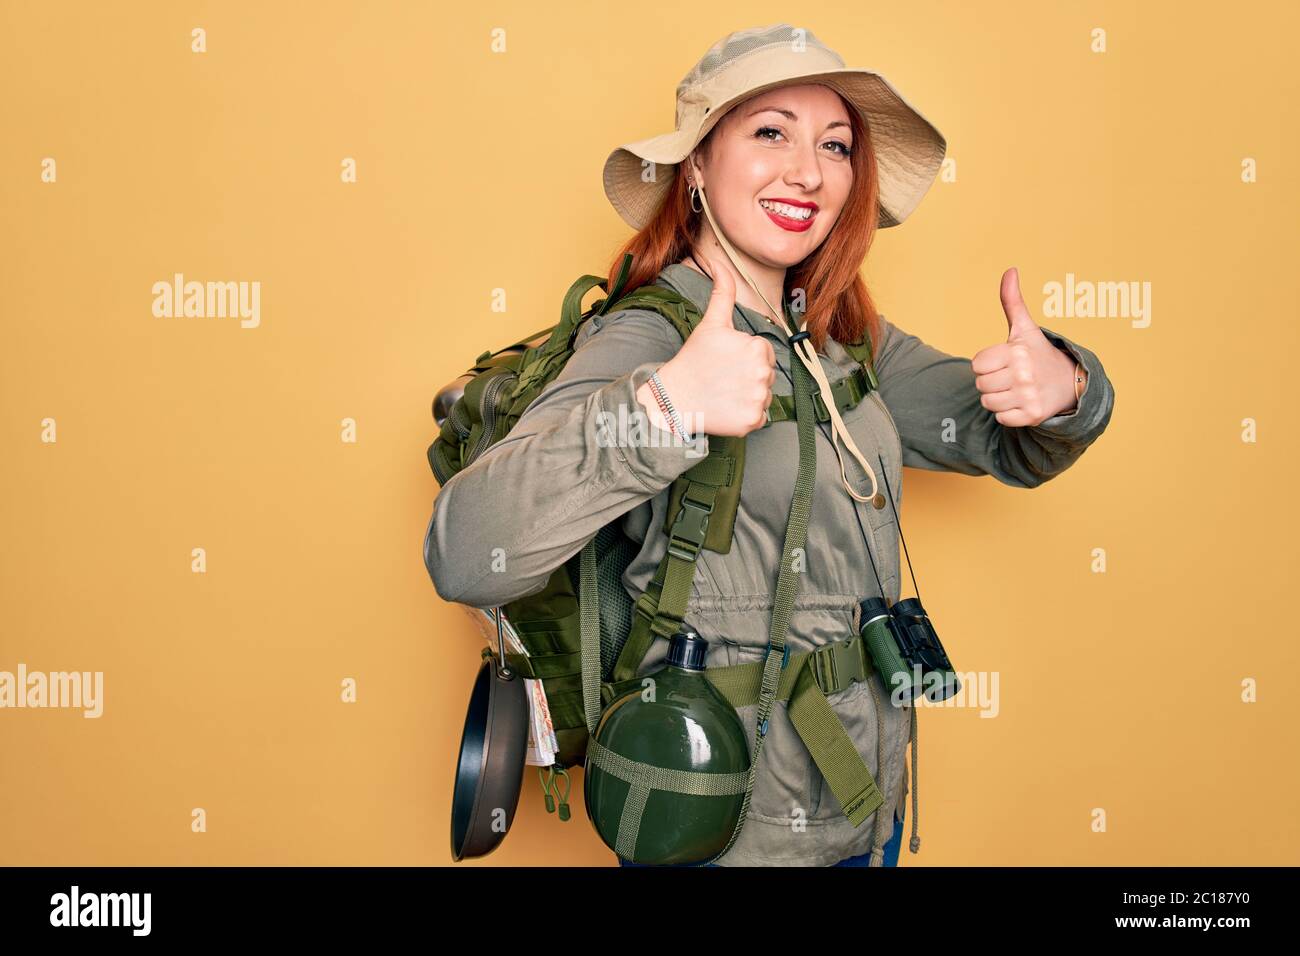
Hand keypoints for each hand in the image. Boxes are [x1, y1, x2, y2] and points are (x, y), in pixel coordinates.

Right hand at [648, 256, 776, 437]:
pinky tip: (726, 408)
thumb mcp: (712, 323)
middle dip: (747, 376)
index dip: (744, 357)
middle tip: (722, 378)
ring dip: (747, 395)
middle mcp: (763, 373)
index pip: (764, 353)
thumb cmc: (693, 359)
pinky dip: (745, 415)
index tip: (724, 362)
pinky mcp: (753, 421)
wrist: (674, 398)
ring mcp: (758, 398)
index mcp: (757, 347)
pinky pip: (759, 416)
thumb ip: (723, 291)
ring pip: (764, 395)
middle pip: (766, 374)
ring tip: (723, 392)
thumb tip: (718, 260)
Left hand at [972, 267, 1080, 426]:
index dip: (986, 363)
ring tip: (1014, 389)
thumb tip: (1010, 270)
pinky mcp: (1032, 415)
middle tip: (1010, 376)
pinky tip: (1021, 402)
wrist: (1071, 383)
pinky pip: (1000, 418)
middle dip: (991, 381)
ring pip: (988, 402)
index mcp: (1017, 351)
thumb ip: (1012, 302)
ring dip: (997, 398)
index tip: (1003, 361)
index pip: (977, 364)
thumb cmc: (1039, 354)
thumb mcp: (1025, 328)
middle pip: (980, 384)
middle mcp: (1023, 373)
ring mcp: (1028, 395)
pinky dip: (1007, 413)